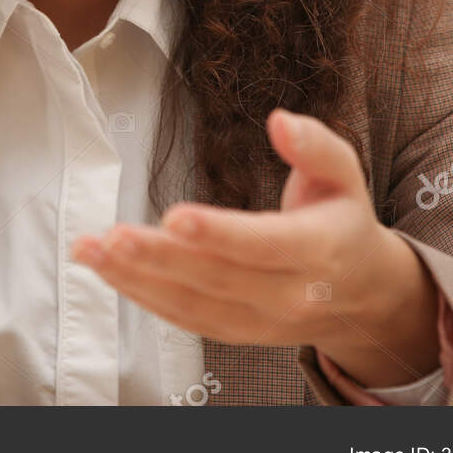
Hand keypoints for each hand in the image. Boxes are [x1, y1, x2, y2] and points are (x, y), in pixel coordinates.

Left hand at [71, 108, 440, 387]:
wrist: (362, 294)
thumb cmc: (342, 219)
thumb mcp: (344, 174)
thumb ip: (315, 145)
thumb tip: (280, 121)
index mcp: (320, 249)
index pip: (266, 245)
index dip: (220, 233)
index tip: (174, 216)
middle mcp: (291, 294)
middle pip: (219, 279)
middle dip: (161, 258)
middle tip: (113, 236)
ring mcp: (261, 320)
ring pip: (194, 305)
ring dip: (137, 280)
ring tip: (91, 251)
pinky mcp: (236, 331)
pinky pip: (185, 319)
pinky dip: (143, 296)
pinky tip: (108, 270)